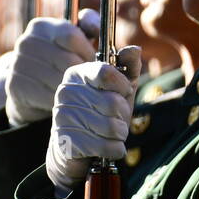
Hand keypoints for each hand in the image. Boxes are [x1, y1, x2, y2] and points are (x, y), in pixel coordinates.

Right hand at [4, 10, 99, 126]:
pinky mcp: (15, 86)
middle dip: (83, 73)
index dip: (87, 51)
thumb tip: (94, 24)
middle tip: (90, 82)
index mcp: (41, 26)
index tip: (94, 62)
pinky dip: (61, 101)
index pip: (70, 35)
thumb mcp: (75, 40)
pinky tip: (66, 101)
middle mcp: (25, 42)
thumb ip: (89, 26)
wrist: (30, 89)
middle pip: (66, 60)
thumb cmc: (61, 61)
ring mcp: (17, 64)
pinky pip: (47, 96)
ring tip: (80, 92)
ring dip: (74, 89)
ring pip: (58, 80)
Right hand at [45, 47, 141, 192]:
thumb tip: (134, 49)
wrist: (72, 147)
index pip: (106, 72)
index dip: (123, 86)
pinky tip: (109, 147)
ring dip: (120, 133)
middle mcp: (66, 91)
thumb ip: (128, 68)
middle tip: (117, 118)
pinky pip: (104, 146)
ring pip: (111, 126)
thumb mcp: (117, 90)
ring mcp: (63, 116)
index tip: (124, 93)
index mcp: (77, 74)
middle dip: (123, 115)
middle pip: (113, 102)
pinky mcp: (65, 141)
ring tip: (112, 133)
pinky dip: (115, 149)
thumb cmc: (98, 114)